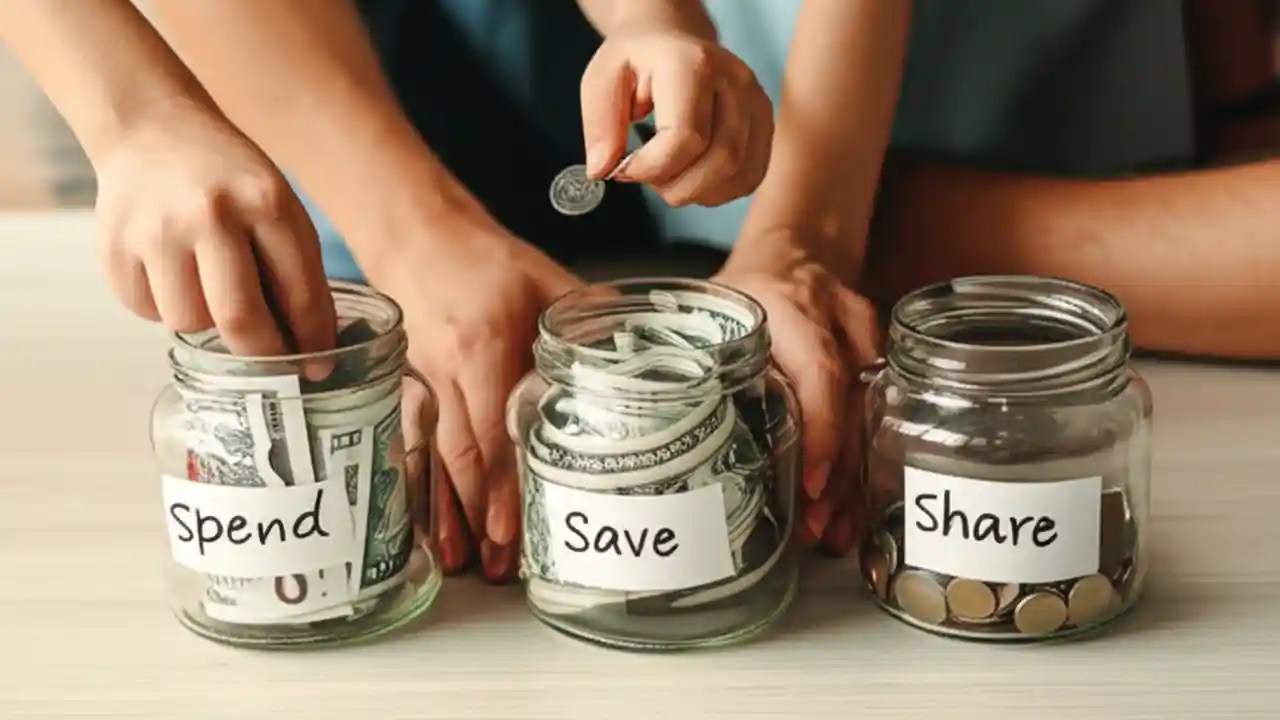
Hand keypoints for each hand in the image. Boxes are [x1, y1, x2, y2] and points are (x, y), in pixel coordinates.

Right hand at [92, 99, 334, 363]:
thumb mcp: (277, 204)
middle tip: (272, 363)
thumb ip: (295, 268)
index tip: (317, 367)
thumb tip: (309, 344)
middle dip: (262, 354)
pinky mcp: (114, 247)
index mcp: (266, 202)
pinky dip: (165, 307)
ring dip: (207, 324)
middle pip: (240, 319)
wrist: (152, 128)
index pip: (299, 292)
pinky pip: (147, 311)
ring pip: (189, 323)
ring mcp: (156, 231)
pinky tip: (173, 276)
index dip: (311, 339)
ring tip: (210, 292)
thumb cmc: (228, 178)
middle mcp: (209, 214)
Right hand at [367, 218, 583, 582]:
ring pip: (439, 458)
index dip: (504, 484)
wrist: (415, 233)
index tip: (513, 527)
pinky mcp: (412, 385)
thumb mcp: (543, 277)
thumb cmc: (483, 257)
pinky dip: (428, 485)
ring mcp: (425, 381)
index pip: (495, 429)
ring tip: (464, 560)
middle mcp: (449, 371)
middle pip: (465, 457)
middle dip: (482, 515)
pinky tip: (434, 519)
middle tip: (498, 566)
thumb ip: (587, 315)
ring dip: (452, 512)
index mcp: (484, 347)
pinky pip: (420, 444)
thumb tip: (638, 347)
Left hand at [580, 25, 772, 205]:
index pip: (685, 138)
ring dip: (697, 193)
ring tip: (668, 175)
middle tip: (647, 177)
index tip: (624, 169)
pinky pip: (750, 176)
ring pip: (738, 174)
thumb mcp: (601, 80)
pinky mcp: (765, 123)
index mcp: (693, 64)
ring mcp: (756, 102)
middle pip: (719, 161)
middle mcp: (734, 81)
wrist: (672, 36)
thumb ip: (600, 126)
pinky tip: (693, 178)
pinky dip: (719, 192)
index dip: (652, 168)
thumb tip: (601, 170)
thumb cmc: (638, 59)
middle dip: (675, 187)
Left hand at [713, 244, 880, 555]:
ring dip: (850, 479)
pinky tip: (849, 509)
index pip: (819, 374)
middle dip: (833, 473)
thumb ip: (692, 360)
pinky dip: (859, 465)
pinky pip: (875, 417)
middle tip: (816, 527)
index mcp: (788, 307)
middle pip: (848, 406)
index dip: (820, 432)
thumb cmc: (747, 291)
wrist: (796, 251)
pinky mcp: (877, 358)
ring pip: (867, 417)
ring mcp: (864, 339)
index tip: (809, 484)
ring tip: (833, 532)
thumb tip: (650, 428)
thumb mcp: (714, 313)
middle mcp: (834, 321)